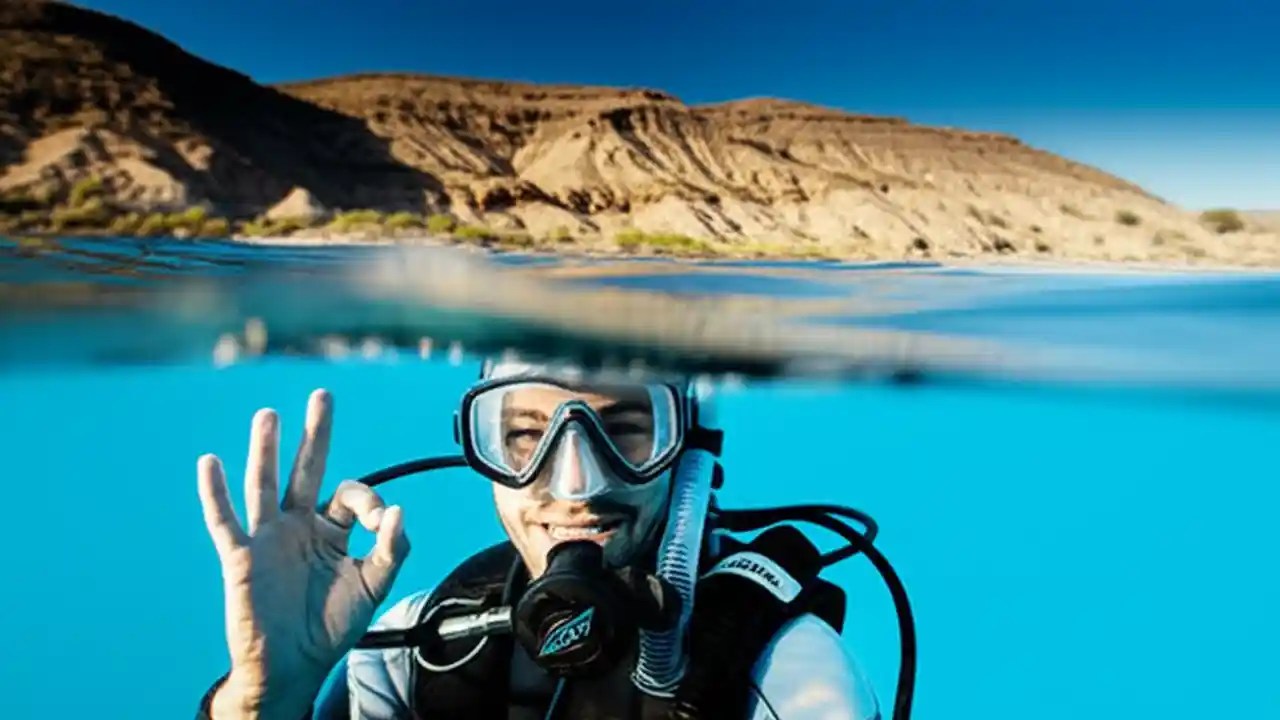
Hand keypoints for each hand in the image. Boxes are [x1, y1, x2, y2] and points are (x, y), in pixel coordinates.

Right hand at [197, 389, 409, 718]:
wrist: (293, 666)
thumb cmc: (330, 627)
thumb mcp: (373, 587)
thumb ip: (391, 549)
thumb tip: (398, 510)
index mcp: (331, 530)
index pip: (352, 495)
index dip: (371, 501)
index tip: (382, 523)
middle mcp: (298, 526)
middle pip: (306, 470)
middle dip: (315, 434)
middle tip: (323, 396)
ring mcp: (268, 538)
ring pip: (265, 485)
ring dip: (266, 450)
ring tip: (269, 416)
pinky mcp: (241, 557)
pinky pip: (225, 521)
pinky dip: (215, 493)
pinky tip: (210, 464)